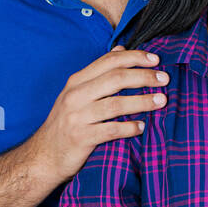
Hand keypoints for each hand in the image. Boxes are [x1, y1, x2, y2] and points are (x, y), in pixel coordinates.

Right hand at [28, 46, 168, 184]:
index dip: (134, 58)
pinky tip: (142, 127)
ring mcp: (77, 117)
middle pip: (115, 79)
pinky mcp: (81, 138)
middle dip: (144, 77)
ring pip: (116, 104)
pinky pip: (111, 130)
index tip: (155, 60)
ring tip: (162, 101)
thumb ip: (98, 73)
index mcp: (76, 82)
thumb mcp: (77, 94)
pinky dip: (129, 128)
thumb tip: (121, 49)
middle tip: (165, 79)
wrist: (42, 157)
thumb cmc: (66, 123)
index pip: (108, 61)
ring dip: (143, 101)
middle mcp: (75, 96)